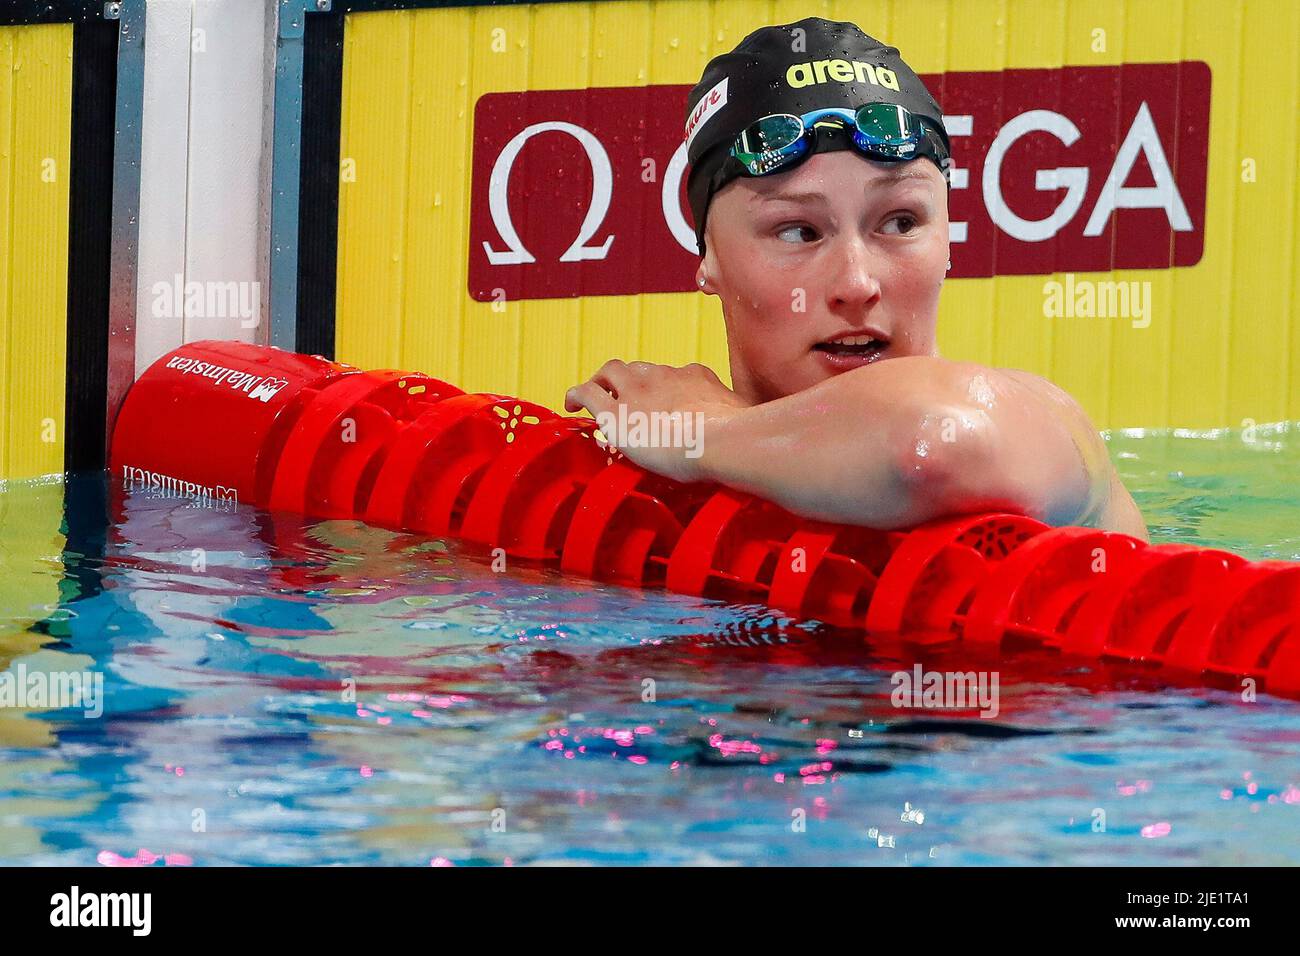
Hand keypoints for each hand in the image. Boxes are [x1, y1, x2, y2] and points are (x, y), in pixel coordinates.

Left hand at [564, 360, 747, 482]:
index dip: (659, 387)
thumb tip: (753, 437)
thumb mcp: (747, 422)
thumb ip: (741, 424)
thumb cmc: (741, 438)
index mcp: (695, 378)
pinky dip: (575, 394)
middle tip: (620, 397)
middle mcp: (664, 376)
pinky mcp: (615, 413)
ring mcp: (637, 391)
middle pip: (638, 368)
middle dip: (626, 379)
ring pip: (610, 372)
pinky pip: (586, 393)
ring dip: (601, 382)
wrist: (723, 440)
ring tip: (591, 397)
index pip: (671, 376)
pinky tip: (568, 404)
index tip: (659, 403)